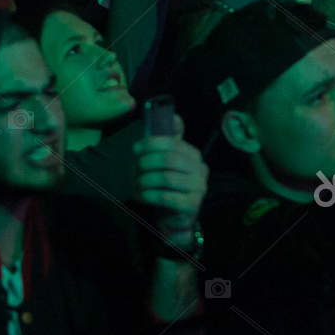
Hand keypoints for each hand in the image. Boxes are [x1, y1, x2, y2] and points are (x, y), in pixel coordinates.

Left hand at [133, 116, 208, 247]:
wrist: (176, 217)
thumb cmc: (169, 186)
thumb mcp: (169, 162)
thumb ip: (170, 141)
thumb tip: (175, 116)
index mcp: (194, 154)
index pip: (174, 143)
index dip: (152, 144)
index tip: (135, 149)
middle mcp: (200, 169)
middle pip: (170, 159)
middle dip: (146, 163)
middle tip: (134, 170)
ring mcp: (199, 187)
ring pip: (166, 178)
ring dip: (145, 181)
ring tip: (136, 185)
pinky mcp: (192, 205)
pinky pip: (166, 197)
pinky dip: (149, 195)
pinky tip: (141, 196)